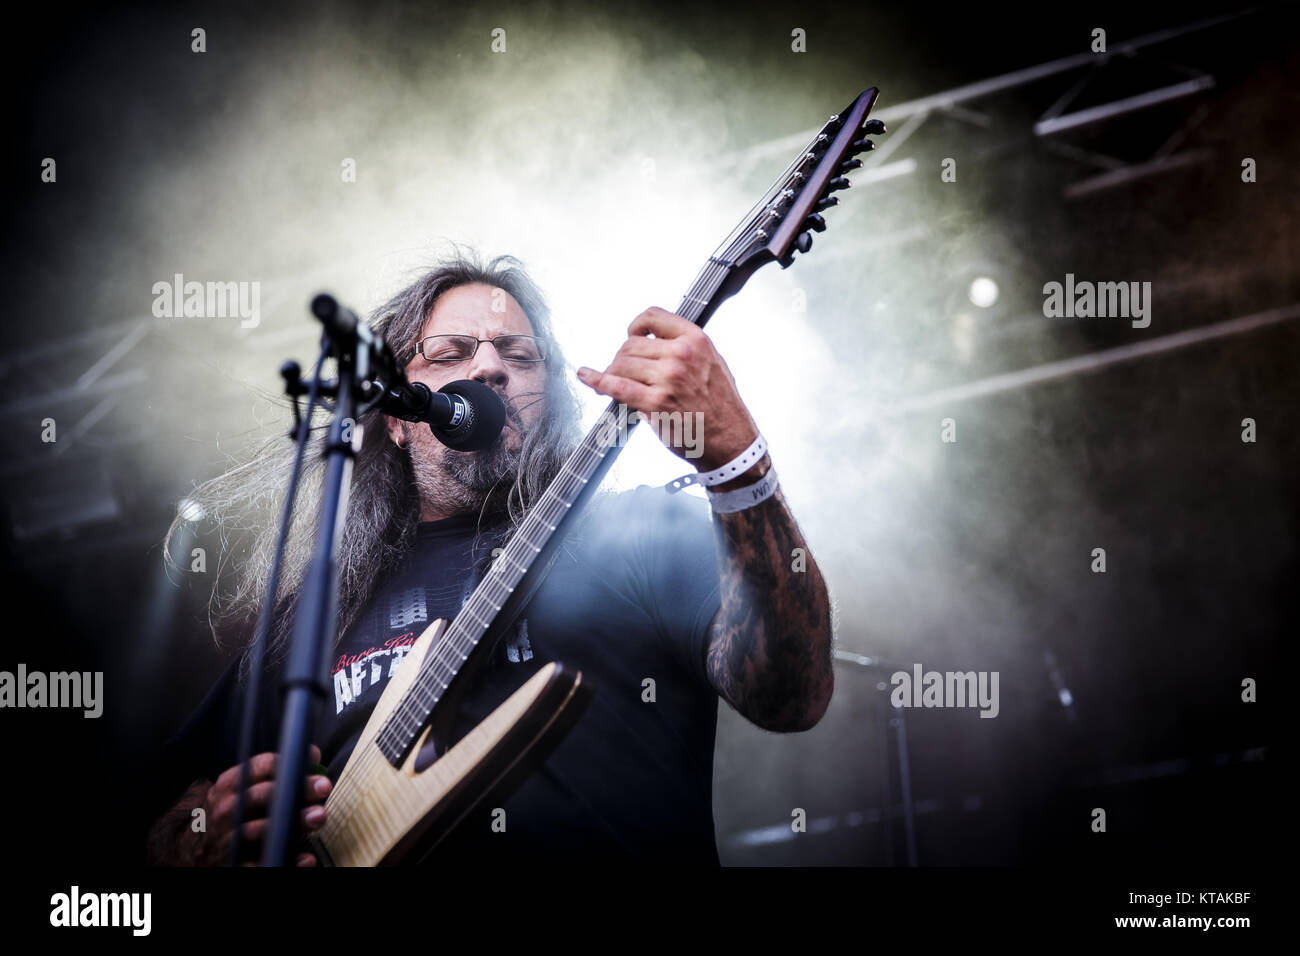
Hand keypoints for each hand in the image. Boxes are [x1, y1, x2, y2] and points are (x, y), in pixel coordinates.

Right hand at [153, 745, 330, 866]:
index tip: (313, 761)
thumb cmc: (230, 812)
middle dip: (294, 790)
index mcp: (231, 785)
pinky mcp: (233, 864)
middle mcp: (226, 809)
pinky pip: (259, 865)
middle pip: (262, 795)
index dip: (287, 763)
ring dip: (290, 823)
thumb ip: (274, 772)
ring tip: (318, 817)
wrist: (193, 849)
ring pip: (259, 829)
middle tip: (323, 787)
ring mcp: (227, 838)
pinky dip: (284, 861)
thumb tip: (311, 754)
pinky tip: (305, 858)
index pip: (258, 767)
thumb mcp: (242, 787)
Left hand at [576, 307, 759, 472]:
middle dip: (622, 358)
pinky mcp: (655, 402)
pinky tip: (587, 376)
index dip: (636, 327)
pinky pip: (616, 386)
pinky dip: (596, 380)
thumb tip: (652, 343)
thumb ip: (684, 348)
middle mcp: (681, 355)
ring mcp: (667, 378)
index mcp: (695, 340)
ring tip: (616, 383)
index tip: (632, 336)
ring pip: (621, 364)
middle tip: (625, 372)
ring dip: (613, 374)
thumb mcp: (712, 362)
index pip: (653, 317)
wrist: (730, 440)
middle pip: (631, 344)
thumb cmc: (721, 406)